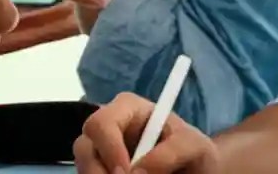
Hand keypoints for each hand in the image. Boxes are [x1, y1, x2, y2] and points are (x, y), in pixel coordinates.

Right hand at [75, 93, 218, 173]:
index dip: (109, 149)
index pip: (102, 122)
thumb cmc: (193, 151)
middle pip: (83, 147)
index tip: (126, 173)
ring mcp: (100, 152)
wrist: (194, 170)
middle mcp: (108, 128)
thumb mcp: (194, 146)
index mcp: (127, 109)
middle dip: (98, 172)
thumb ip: (172, 152)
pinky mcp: (100, 169)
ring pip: (83, 167)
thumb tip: (138, 172)